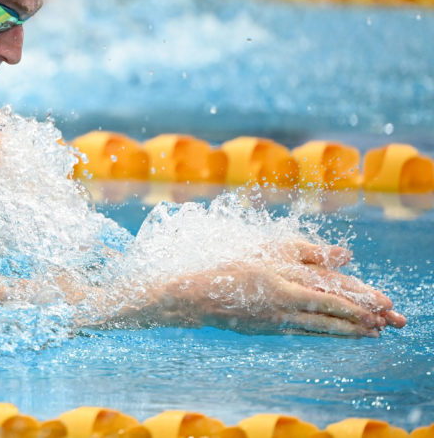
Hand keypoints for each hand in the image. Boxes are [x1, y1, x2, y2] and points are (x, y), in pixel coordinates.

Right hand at [151, 241, 405, 336]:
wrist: (196, 297)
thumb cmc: (229, 268)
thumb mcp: (268, 252)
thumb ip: (308, 252)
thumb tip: (345, 254)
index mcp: (286, 280)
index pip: (332, 290)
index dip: (359, 297)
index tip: (383, 302)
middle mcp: (286, 303)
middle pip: (333, 311)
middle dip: (363, 317)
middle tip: (390, 322)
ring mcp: (278, 319)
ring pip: (323, 326)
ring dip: (351, 330)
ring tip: (374, 333)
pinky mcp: (271, 328)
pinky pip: (306, 332)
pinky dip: (328, 333)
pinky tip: (340, 334)